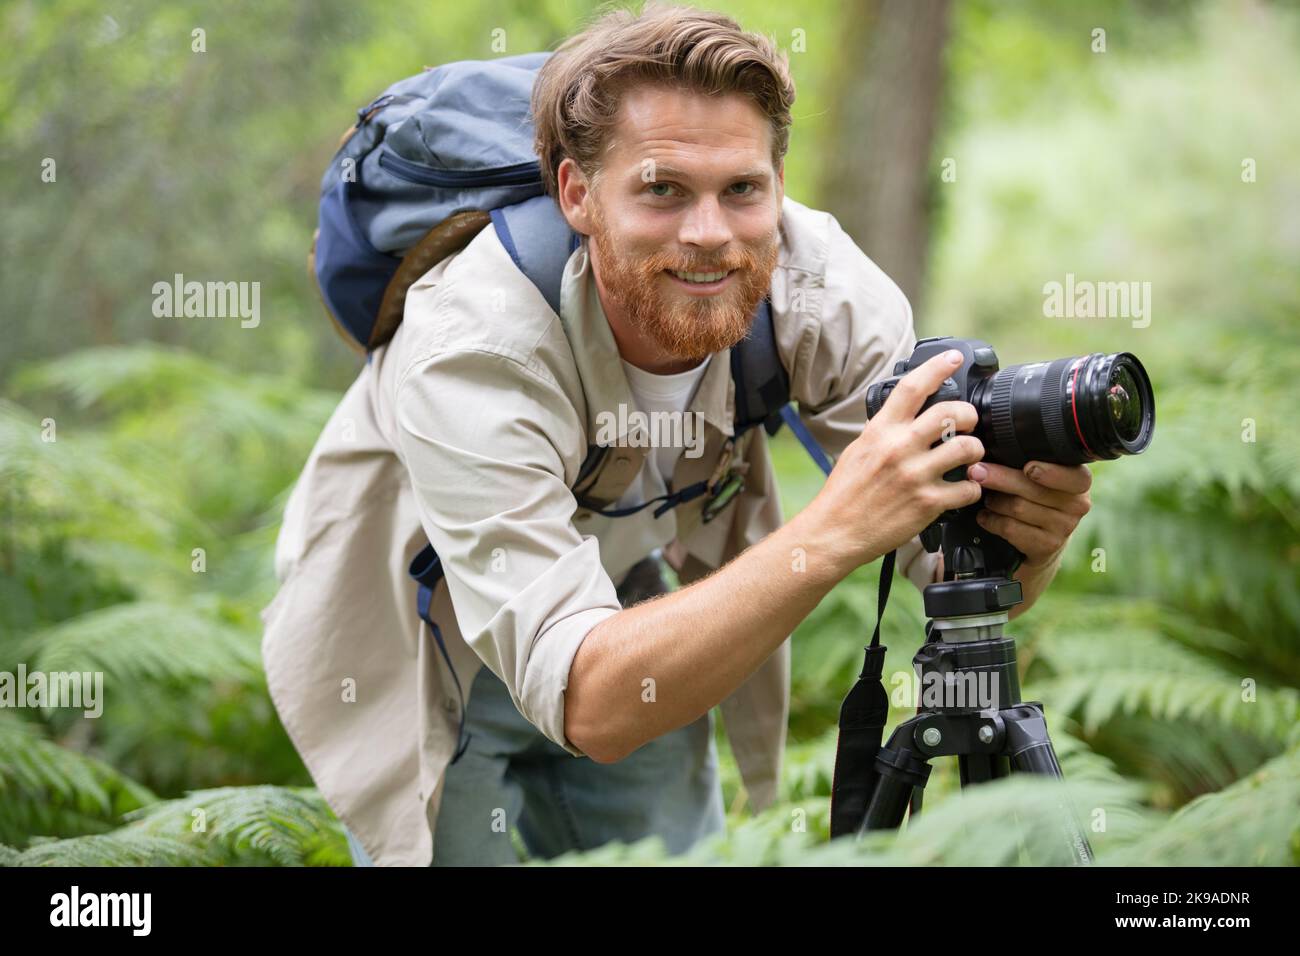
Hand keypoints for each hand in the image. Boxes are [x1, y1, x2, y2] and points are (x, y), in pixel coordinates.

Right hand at [811, 349, 985, 569]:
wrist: (834, 532)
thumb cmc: (844, 494)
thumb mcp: (857, 450)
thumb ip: (883, 432)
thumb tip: (903, 417)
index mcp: (881, 431)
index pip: (913, 387)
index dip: (938, 367)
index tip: (954, 358)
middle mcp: (899, 448)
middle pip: (951, 412)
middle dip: (969, 414)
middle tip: (969, 421)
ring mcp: (915, 475)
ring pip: (968, 447)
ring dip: (975, 450)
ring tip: (969, 456)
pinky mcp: (928, 503)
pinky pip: (969, 488)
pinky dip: (972, 489)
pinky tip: (964, 489)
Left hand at [967, 459, 1091, 565]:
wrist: (1041, 537)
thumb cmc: (1036, 494)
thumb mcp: (1040, 476)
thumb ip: (1026, 460)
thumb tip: (993, 445)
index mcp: (1079, 480)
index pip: (1072, 476)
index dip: (1050, 472)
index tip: (1028, 467)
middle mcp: (1078, 504)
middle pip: (1033, 489)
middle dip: (1000, 478)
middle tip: (976, 471)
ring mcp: (1064, 527)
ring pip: (1018, 507)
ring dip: (995, 501)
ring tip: (986, 497)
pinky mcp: (1047, 546)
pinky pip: (1011, 528)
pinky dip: (992, 520)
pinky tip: (985, 516)